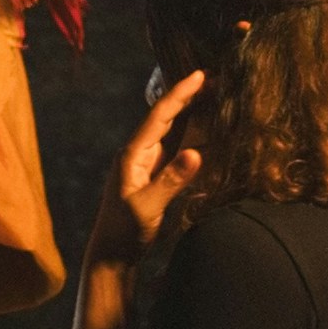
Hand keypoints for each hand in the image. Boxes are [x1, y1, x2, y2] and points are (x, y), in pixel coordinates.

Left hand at [87, 71, 205, 262]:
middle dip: (189, 96)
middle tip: (215, 77)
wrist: (112, 253)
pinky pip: (176, 147)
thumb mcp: (147, 207)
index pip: (160, 116)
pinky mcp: (155, 174)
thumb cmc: (124, 232)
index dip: (181, 94)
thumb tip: (196, 152)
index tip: (200, 75)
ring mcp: (147, 163)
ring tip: (215, 94)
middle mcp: (139, 153)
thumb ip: (171, 181)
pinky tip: (206, 128)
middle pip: (167, 117)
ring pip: (173, 130)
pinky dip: (192, 134)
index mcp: (133, 154)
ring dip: (192, 112)